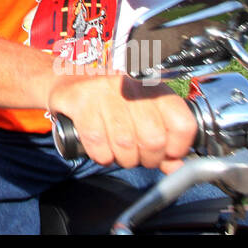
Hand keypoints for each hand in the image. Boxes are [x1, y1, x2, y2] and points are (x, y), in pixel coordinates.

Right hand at [45, 72, 196, 170]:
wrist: (66, 79)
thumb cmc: (109, 101)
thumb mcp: (141, 114)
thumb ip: (162, 142)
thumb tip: (176, 167)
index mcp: (153, 86)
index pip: (182, 123)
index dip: (177, 148)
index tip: (167, 153)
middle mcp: (130, 85)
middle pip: (153, 139)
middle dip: (148, 159)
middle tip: (139, 157)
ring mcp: (103, 91)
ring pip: (125, 143)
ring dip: (123, 159)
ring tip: (119, 154)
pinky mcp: (79, 100)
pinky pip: (97, 143)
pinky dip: (102, 156)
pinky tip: (102, 151)